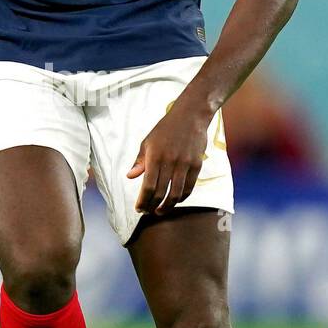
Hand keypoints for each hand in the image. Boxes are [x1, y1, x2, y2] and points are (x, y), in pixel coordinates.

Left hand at [126, 96, 211, 214]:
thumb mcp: (148, 142)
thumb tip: (130, 177)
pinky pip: (189, 187)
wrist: (190, 116)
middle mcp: (170, 162)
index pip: (148, 186)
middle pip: (160, 192)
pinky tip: (176, 200)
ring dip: (167, 206)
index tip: (139, 208)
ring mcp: (185, 164)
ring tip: (161, 211)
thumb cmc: (166, 128)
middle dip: (152, 206)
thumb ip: (140, 161)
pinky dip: (182, 197)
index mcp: (155, 156)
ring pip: (176, 194)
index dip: (143, 201)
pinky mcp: (196, 165)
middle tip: (148, 211)